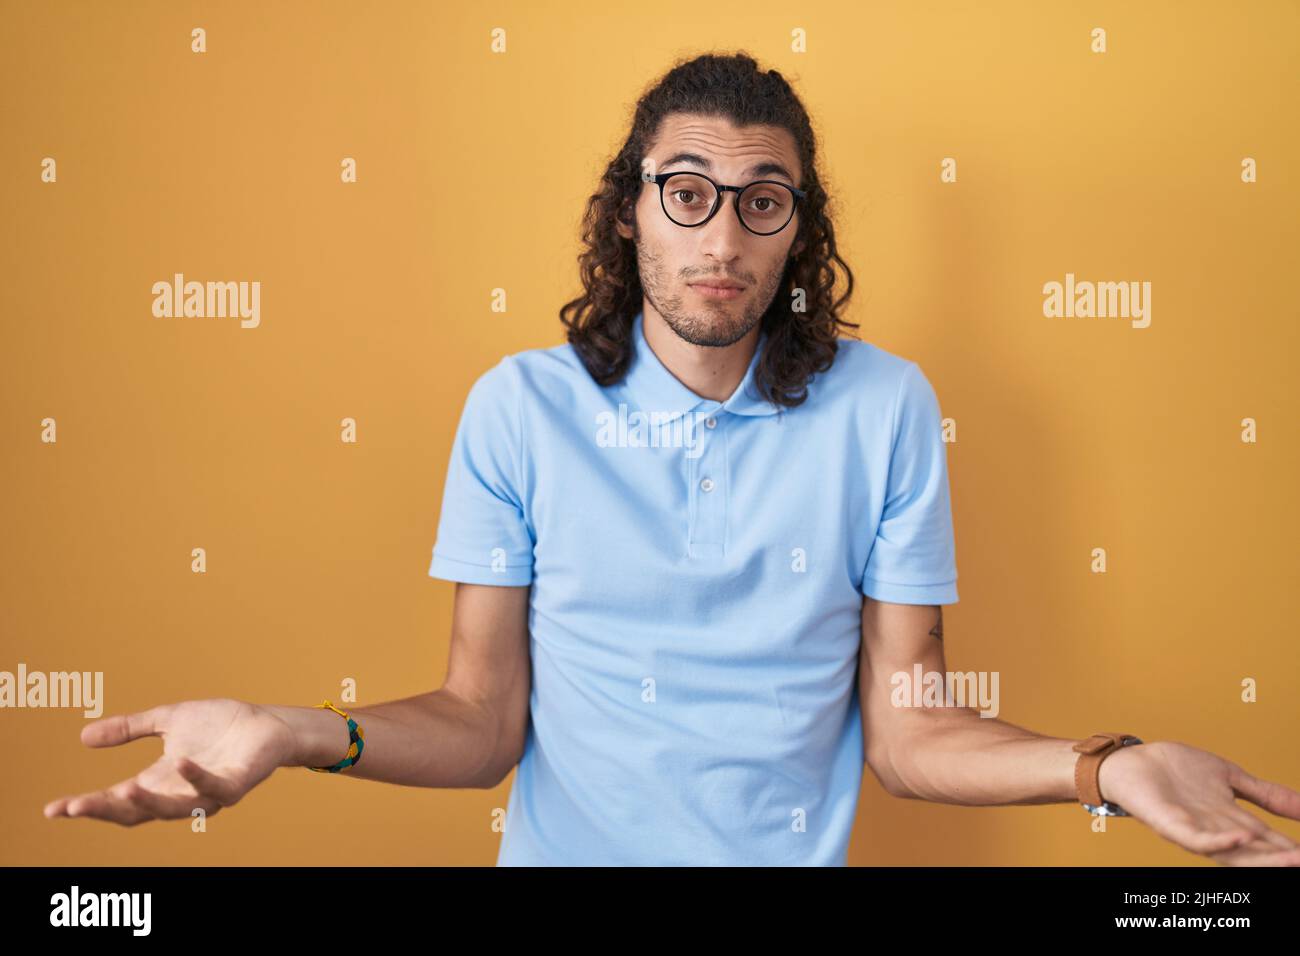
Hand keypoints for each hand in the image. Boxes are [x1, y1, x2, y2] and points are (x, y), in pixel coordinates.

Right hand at [43, 698, 296, 825]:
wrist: (267, 722)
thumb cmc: (219, 724)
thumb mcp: (167, 721)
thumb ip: (129, 729)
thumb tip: (82, 737)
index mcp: (159, 781)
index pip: (116, 801)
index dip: (86, 806)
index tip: (53, 809)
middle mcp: (180, 794)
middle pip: (137, 813)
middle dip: (106, 811)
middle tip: (75, 806)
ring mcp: (207, 793)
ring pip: (173, 809)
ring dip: (148, 802)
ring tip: (122, 790)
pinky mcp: (236, 785)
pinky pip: (214, 789)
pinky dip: (196, 778)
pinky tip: (181, 763)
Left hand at [1097, 740, 1299, 864]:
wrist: (1132, 759)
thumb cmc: (1175, 769)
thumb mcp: (1230, 777)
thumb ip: (1265, 793)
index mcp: (1231, 820)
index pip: (1268, 839)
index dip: (1290, 847)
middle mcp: (1215, 830)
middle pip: (1256, 851)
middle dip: (1283, 858)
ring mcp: (1193, 829)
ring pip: (1232, 853)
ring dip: (1263, 858)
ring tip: (1292, 859)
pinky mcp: (1170, 825)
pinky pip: (1197, 839)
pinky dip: (1220, 841)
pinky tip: (1241, 838)